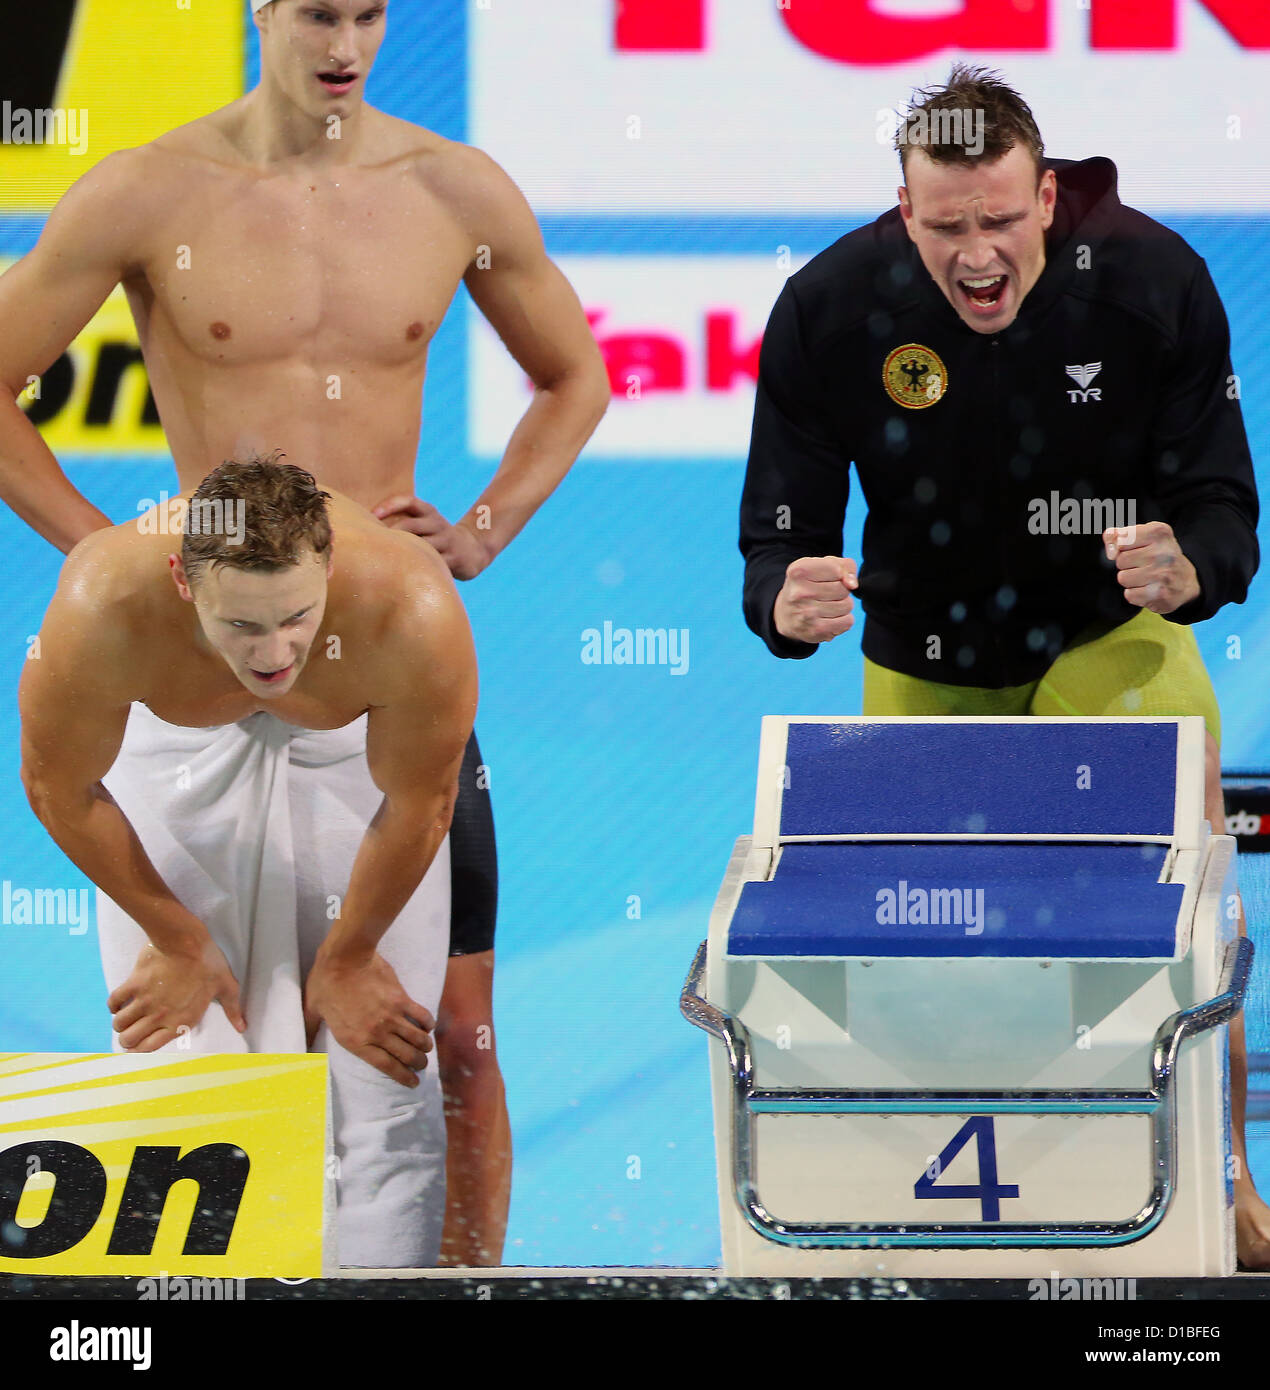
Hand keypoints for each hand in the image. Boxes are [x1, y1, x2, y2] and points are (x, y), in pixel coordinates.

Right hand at [108, 938, 245, 1050]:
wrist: (186, 941)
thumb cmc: (208, 963)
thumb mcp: (226, 987)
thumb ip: (233, 1010)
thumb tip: (243, 1027)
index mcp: (180, 1021)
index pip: (149, 1049)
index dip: (139, 1051)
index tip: (137, 1046)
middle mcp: (159, 1016)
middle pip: (128, 1040)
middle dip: (126, 1039)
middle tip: (130, 1032)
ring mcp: (144, 1001)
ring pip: (118, 1024)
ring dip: (120, 1023)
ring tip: (125, 1017)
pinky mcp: (133, 985)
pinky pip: (113, 1002)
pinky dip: (113, 1005)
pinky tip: (121, 1001)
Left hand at [303, 949, 434, 1087]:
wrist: (344, 957)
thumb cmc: (325, 982)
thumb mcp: (312, 1010)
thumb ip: (310, 1031)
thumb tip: (300, 1046)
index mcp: (355, 1040)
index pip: (386, 1066)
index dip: (402, 1077)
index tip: (412, 1082)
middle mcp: (376, 1033)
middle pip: (406, 1056)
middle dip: (418, 1064)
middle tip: (421, 1065)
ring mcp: (391, 1016)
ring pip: (417, 1039)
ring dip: (425, 1047)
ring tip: (426, 1049)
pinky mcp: (401, 999)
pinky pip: (421, 1016)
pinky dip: (428, 1023)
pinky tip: (428, 1026)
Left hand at [371, 495, 489, 579]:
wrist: (473, 550)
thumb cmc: (438, 537)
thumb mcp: (426, 523)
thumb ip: (404, 521)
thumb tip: (365, 527)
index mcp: (430, 512)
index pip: (409, 501)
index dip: (391, 505)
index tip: (372, 514)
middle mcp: (438, 524)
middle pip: (411, 525)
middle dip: (391, 534)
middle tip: (371, 545)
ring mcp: (447, 541)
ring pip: (422, 545)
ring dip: (403, 553)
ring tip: (383, 562)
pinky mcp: (453, 559)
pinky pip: (434, 564)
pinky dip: (419, 568)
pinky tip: (402, 576)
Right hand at [773, 555, 857, 643]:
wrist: (785, 615)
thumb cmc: (807, 586)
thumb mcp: (820, 566)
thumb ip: (844, 566)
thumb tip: (852, 584)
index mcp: (798, 571)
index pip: (837, 570)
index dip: (838, 574)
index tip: (827, 578)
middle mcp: (800, 593)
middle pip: (843, 589)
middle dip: (841, 590)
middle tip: (825, 594)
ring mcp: (807, 614)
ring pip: (847, 605)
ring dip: (842, 605)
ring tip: (826, 606)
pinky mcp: (816, 631)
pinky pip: (847, 621)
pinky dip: (843, 620)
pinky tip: (829, 618)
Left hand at [1104, 522, 1199, 613]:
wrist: (1186, 582)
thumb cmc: (1159, 557)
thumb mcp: (1144, 537)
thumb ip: (1120, 534)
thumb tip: (1108, 540)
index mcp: (1159, 533)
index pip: (1121, 539)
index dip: (1120, 547)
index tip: (1132, 549)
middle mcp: (1164, 552)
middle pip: (1120, 560)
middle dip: (1127, 565)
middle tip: (1144, 565)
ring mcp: (1163, 574)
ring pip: (1123, 578)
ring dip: (1130, 580)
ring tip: (1146, 577)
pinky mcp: (1160, 594)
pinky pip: (1129, 594)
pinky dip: (1135, 594)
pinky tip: (1149, 589)